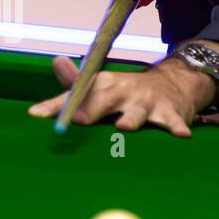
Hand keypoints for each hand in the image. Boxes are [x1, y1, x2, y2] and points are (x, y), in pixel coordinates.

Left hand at [27, 55, 215, 136]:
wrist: (171, 83)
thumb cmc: (125, 92)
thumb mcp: (99, 87)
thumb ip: (72, 91)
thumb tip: (39, 93)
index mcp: (102, 86)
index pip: (75, 94)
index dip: (58, 105)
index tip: (38, 115)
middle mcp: (122, 91)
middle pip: (104, 99)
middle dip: (92, 109)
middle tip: (80, 120)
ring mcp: (146, 101)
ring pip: (137, 110)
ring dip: (131, 118)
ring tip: (124, 127)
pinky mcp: (169, 111)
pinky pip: (172, 121)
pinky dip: (175, 127)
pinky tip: (180, 135)